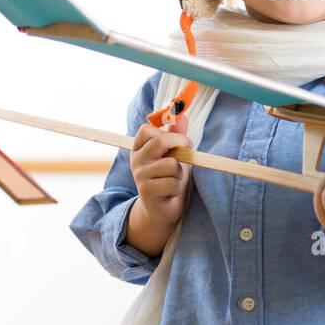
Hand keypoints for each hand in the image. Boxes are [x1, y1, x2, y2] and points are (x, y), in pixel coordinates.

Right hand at [130, 113, 192, 228]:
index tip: (181, 140)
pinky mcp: (146, 191)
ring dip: (180, 172)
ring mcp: (139, 176)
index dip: (169, 132)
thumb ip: (176, 135)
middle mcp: (136, 160)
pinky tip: (171, 192)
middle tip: (187, 153)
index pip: (146, 129)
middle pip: (160, 141)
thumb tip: (183, 115)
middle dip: (180, 144)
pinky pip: (171, 182)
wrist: (161, 208)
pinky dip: (177, 187)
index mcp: (139, 148)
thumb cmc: (168, 177)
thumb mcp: (173, 154)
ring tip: (174, 179)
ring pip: (171, 164)